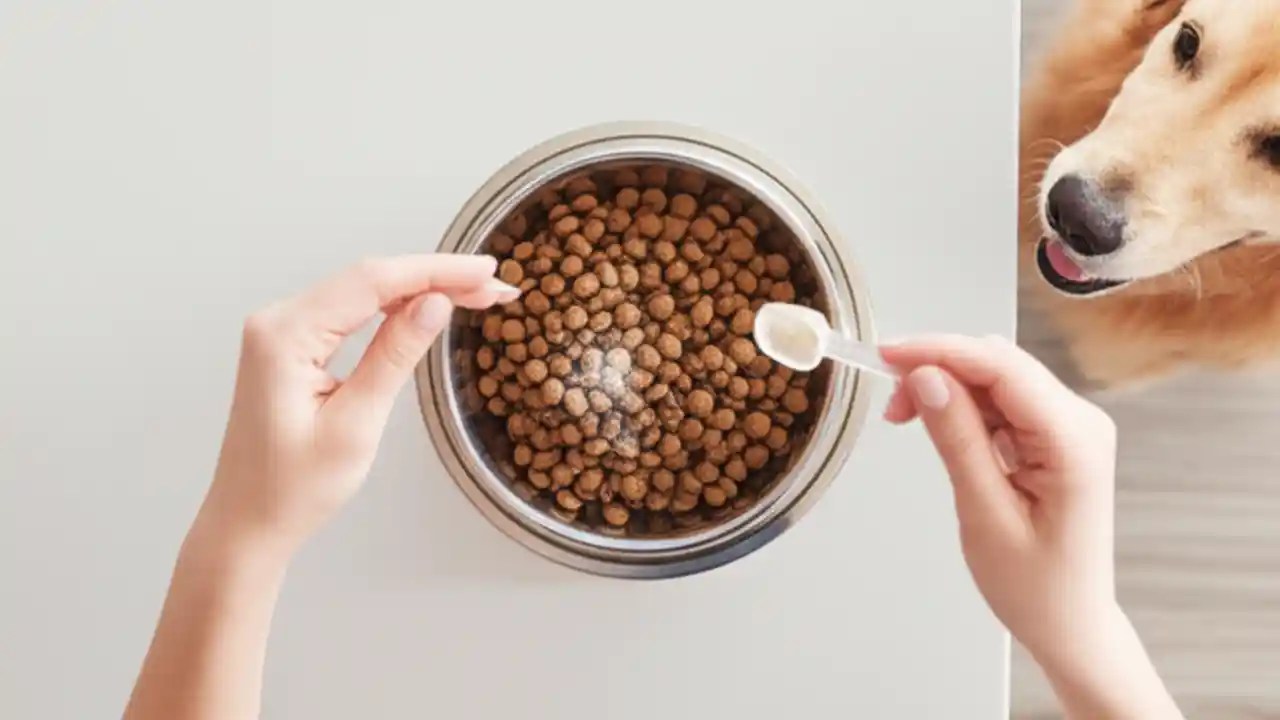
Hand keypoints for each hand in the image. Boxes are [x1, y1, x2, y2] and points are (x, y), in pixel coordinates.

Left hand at [200, 254, 517, 554]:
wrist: (247, 523)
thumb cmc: (292, 489)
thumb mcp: (356, 425)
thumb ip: (394, 357)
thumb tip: (436, 304)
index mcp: (286, 335)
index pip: (373, 281)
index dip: (436, 271)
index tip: (486, 270)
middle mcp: (278, 320)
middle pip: (370, 279)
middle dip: (436, 278)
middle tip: (495, 288)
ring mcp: (282, 331)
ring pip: (363, 292)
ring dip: (420, 290)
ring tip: (476, 296)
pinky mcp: (292, 346)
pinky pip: (350, 312)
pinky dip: (394, 308)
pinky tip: (428, 309)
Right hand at [881, 336, 1180, 718]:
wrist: (1070, 623)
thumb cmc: (1036, 586)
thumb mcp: (984, 514)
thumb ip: (957, 439)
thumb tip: (926, 378)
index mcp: (1073, 440)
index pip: (1002, 367)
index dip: (940, 351)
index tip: (887, 354)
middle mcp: (1080, 422)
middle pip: (999, 364)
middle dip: (938, 367)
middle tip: (889, 400)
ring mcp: (1070, 427)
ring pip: (997, 378)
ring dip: (947, 386)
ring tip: (905, 417)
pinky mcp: (1055, 436)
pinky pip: (1003, 400)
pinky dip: (964, 405)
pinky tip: (939, 425)